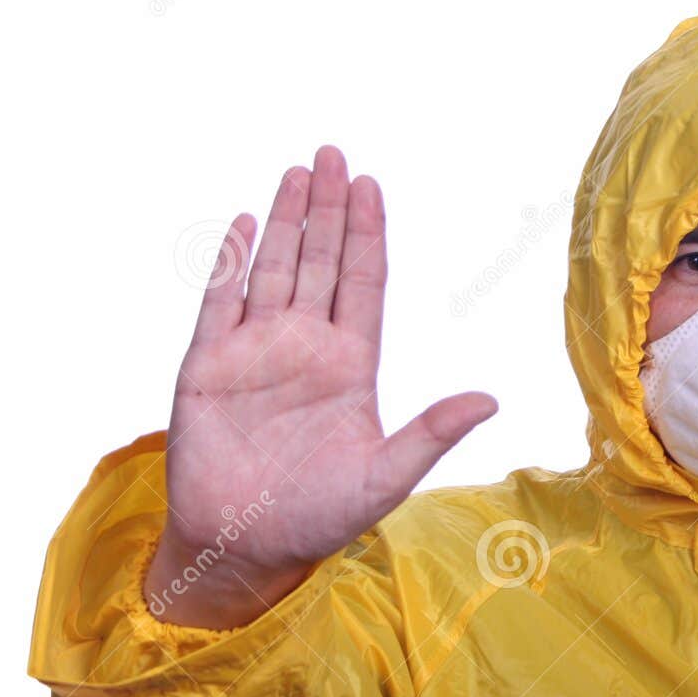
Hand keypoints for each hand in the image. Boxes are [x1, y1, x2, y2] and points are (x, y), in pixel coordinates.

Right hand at [145, 145, 496, 629]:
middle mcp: (304, 346)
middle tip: (333, 152)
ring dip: (285, 221)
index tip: (370, 185)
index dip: (367, 233)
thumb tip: (490, 400)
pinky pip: (219, 302)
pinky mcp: (207, 366)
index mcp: (349, 364)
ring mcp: (254, 351)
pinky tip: (246, 224)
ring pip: (273, 269)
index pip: (363, 282)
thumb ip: (431, 434)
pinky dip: (230, 262)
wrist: (246, 544)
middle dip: (328, 207)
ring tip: (296, 171)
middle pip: (320, 261)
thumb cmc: (319, 516)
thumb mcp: (385, 477)